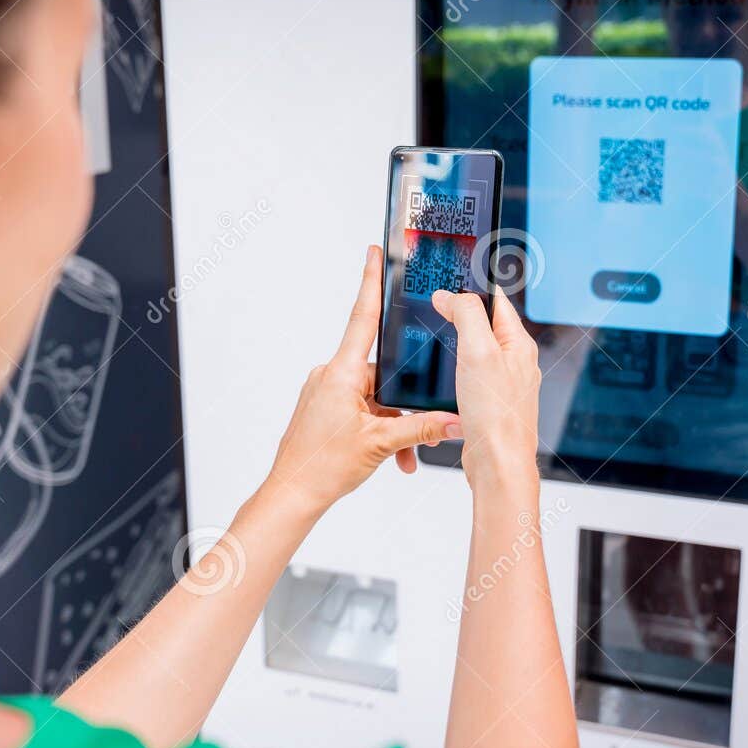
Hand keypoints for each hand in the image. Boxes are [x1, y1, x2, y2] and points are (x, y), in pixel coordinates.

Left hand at [264, 247, 459, 514]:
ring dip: (393, 424)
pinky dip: (378, 430)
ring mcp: (326, 392)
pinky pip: (361, 410)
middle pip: (383, 373)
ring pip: (375, 398)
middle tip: (419, 430)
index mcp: (342, 372)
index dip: (371, 282)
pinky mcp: (324, 408)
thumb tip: (454, 420)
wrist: (292, 493)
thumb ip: (422, 428)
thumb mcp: (381, 443)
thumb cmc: (323, 466)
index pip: (363, 317)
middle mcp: (332, 375)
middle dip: (405, 403)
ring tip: (400, 455)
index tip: (375, 253)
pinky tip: (389, 456)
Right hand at [430, 285, 539, 497]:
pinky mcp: (490, 403)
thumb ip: (467, 315)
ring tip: (439, 335)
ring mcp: (503, 384)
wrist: (498, 464)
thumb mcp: (478, 351)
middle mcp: (515, 362)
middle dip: (462, 314)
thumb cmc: (496, 416)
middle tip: (438, 306)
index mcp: (518, 344)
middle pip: (487, 325)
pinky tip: (445, 376)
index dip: (472, 288)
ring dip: (458, 343)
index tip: (449, 281)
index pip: (497, 301)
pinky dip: (456, 370)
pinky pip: (472, 376)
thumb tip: (450, 296)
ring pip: (478, 352)